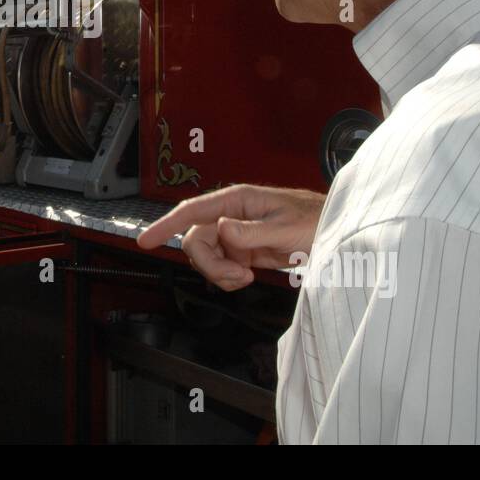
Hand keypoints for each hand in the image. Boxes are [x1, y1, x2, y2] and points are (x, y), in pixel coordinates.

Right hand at [136, 184, 325, 290]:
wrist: (333, 233)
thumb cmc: (315, 221)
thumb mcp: (287, 227)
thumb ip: (252, 231)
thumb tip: (221, 229)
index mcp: (237, 200)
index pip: (192, 211)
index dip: (166, 224)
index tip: (146, 240)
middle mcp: (230, 215)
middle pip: (196, 240)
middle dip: (210, 264)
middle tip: (236, 277)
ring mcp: (234, 234)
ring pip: (206, 256)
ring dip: (219, 274)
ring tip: (245, 278)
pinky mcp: (241, 251)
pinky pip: (220, 266)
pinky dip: (228, 278)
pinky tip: (247, 278)